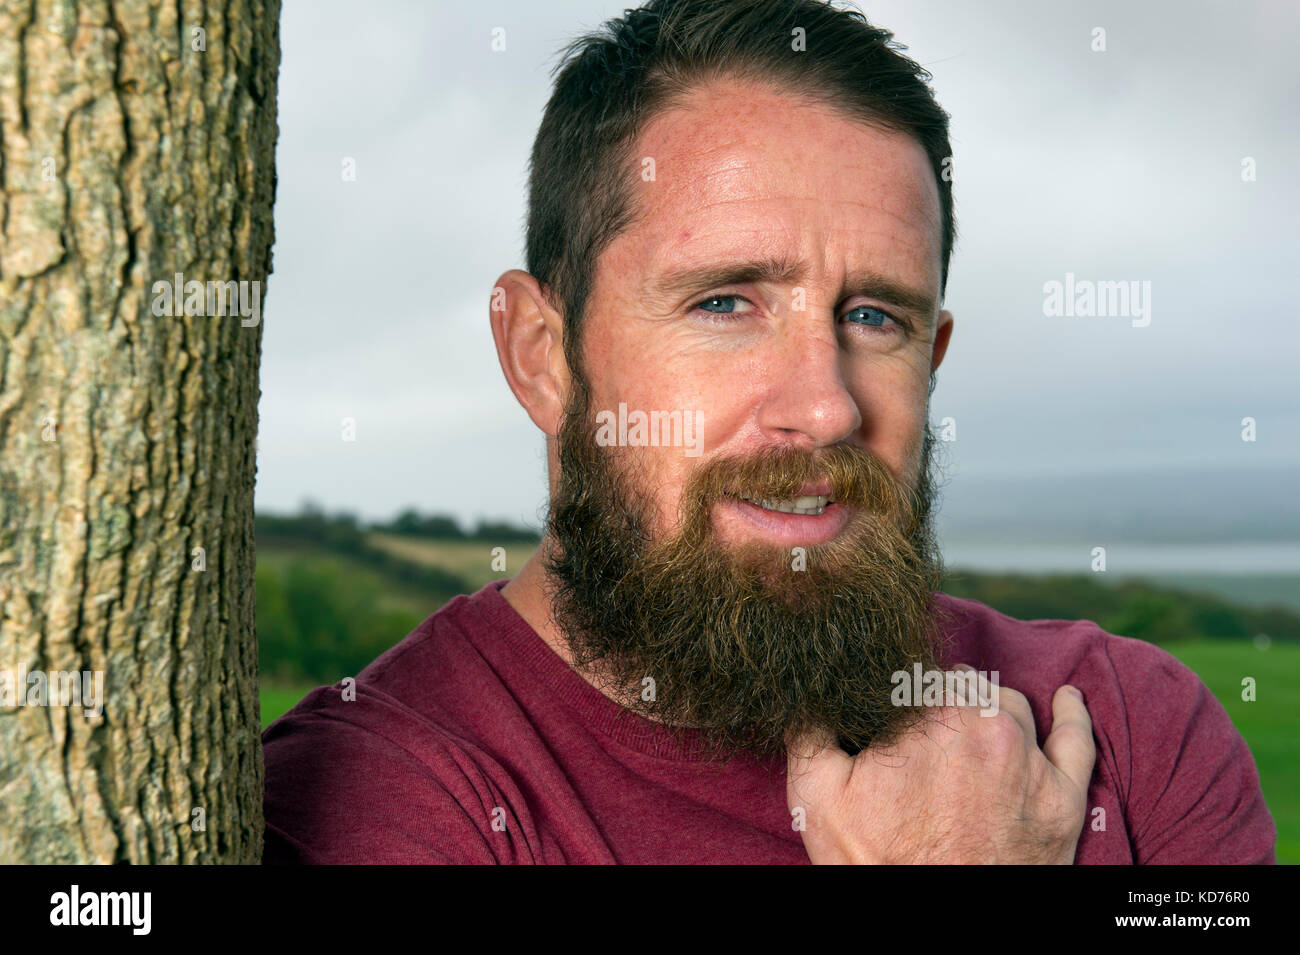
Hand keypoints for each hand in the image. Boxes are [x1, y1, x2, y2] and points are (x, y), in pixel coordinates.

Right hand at [786, 667, 1094, 863]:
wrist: (936, 933)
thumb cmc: (878, 865)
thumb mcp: (818, 797)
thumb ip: (811, 732)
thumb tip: (810, 692)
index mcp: (926, 713)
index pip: (914, 673)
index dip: (899, 695)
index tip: (890, 720)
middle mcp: (985, 725)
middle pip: (963, 685)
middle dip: (941, 701)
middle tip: (919, 741)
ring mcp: (1030, 761)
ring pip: (1010, 705)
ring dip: (990, 709)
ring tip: (967, 735)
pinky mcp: (1063, 798)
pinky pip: (1077, 740)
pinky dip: (1072, 714)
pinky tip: (1066, 698)